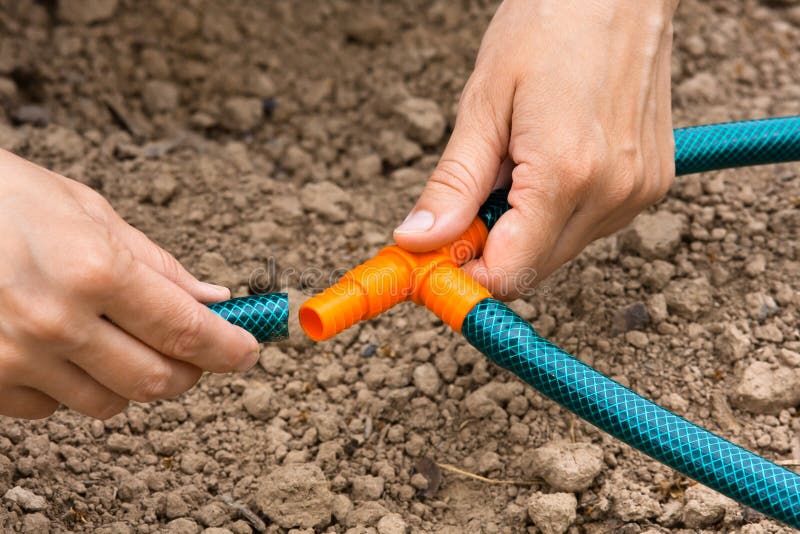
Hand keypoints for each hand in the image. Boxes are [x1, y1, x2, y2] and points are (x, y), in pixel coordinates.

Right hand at [0, 150, 258, 419]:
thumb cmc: (1, 196)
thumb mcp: (87, 211)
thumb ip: (155, 264)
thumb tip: (212, 299)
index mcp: (94, 270)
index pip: (187, 331)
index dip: (229, 348)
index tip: (248, 352)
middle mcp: (57, 323)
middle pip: (157, 380)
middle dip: (189, 369)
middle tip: (194, 349)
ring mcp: (15, 359)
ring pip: (109, 402)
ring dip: (130, 377)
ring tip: (114, 335)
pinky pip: (53, 407)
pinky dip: (72, 384)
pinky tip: (60, 345)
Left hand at [394, 0, 676, 298]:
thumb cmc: (550, 24)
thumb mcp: (483, 102)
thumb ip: (453, 185)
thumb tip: (420, 241)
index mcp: (567, 173)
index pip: (509, 272)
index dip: (463, 275)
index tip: (433, 259)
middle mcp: (613, 193)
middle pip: (533, 268)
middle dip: (489, 251)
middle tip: (463, 206)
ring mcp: (639, 191)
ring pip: (559, 250)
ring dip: (522, 228)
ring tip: (515, 163)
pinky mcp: (651, 184)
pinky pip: (588, 225)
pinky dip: (556, 211)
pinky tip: (549, 162)